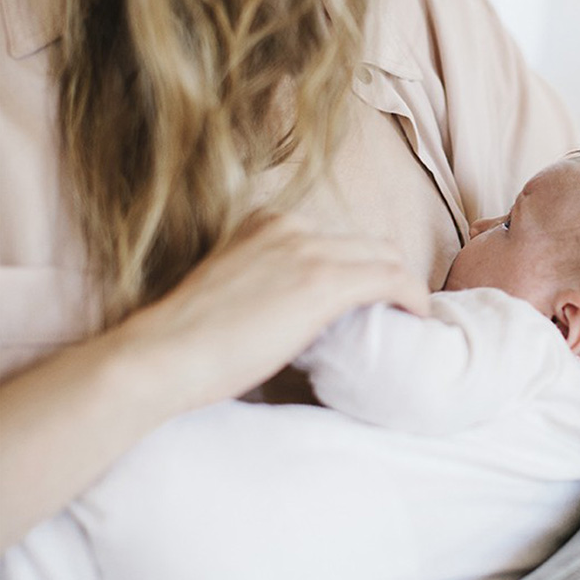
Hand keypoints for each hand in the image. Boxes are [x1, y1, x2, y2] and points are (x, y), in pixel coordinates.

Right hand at [120, 213, 430, 413]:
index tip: (372, 301)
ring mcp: (307, 249)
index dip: (362, 269)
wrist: (163, 355)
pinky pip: (392, 279)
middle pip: (367, 244)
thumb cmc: (189, 341)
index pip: (337, 239)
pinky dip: (412, 297)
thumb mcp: (236, 292)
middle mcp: (290, 226)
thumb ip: (272, 285)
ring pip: (386, 257)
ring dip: (403, 288)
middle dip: (388, 276)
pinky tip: (416, 319)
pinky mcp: (323, 281)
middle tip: (397, 313)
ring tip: (408, 320)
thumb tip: (302, 314)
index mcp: (266, 224)